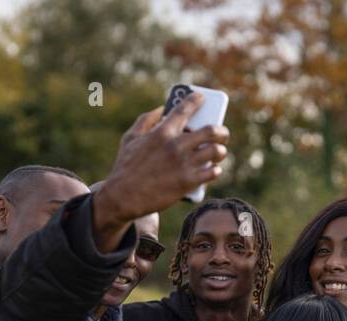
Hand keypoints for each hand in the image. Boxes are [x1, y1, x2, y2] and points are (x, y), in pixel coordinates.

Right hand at [92, 93, 229, 249]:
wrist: (124, 197)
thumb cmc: (126, 167)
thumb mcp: (130, 138)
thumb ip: (146, 120)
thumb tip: (162, 109)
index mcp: (162, 131)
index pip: (185, 109)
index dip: (197, 100)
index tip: (203, 98)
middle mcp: (176, 145)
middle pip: (211, 130)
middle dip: (221, 130)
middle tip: (222, 133)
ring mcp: (183, 164)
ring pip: (216, 151)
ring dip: (221, 151)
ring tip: (219, 152)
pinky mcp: (188, 182)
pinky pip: (212, 172)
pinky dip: (215, 170)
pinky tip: (214, 169)